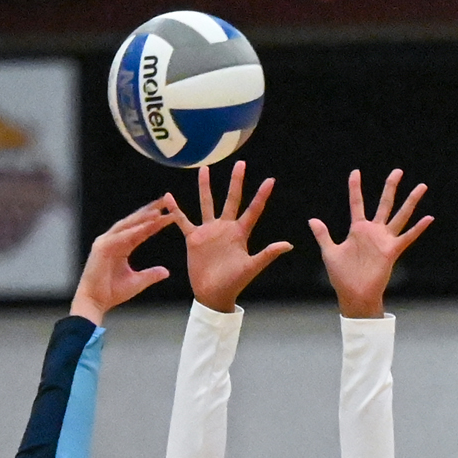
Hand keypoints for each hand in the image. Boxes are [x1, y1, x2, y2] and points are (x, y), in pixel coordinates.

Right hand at [69, 199, 173, 323]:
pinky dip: (133, 231)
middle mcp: (112, 240)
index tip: (170, 214)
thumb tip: (166, 271)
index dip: (156, 221)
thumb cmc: (112, 292)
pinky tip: (146, 226)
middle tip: (166, 200)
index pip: (141, 230)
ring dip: (143, 217)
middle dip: (150, 210)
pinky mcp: (101, 248)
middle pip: (134, 222)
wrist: (95, 302)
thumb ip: (151, 274)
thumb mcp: (137, 282)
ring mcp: (105, 242)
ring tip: (158, 210)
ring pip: (127, 226)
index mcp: (121, 246)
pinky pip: (121, 237)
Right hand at [164, 162, 291, 313]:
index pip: (253, 209)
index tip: (270, 179)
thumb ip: (267, 254)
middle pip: (231, 199)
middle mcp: (225, 228)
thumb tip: (288, 245)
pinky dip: (176, 210)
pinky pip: (183, 220)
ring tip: (204, 169)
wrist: (213, 294)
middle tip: (240, 163)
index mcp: (240, 233)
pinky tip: (168, 197)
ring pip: (207, 203)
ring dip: (205, 187)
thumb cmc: (234, 283)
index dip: (261, 195)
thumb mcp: (252, 267)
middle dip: (236, 182)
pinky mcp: (194, 238)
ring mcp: (209, 231)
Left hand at [310, 169, 431, 318]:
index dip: (355, 188)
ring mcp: (384, 240)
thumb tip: (312, 219)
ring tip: (421, 186)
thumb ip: (323, 235)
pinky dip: (418, 228)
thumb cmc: (342, 276)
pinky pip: (407, 237)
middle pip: (384, 203)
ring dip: (411, 201)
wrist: (354, 294)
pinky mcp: (392, 251)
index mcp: (358, 230)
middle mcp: (373, 232)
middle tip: (397, 171)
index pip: (357, 203)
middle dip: (391, 187)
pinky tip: (428, 218)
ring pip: (400, 215)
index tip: (356, 172)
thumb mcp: (329, 252)